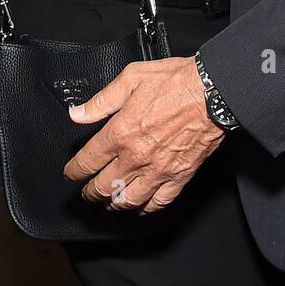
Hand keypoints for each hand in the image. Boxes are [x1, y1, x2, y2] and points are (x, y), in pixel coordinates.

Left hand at [63, 56, 223, 213]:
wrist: (214, 92)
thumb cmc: (177, 81)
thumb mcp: (131, 78)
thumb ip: (101, 101)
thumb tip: (77, 114)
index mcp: (121, 132)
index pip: (87, 162)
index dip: (73, 172)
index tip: (70, 173)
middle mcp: (136, 156)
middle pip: (103, 187)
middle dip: (90, 192)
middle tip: (87, 191)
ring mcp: (158, 170)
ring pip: (128, 200)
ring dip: (114, 203)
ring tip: (110, 200)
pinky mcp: (179, 176)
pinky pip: (158, 202)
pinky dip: (146, 208)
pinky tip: (141, 205)